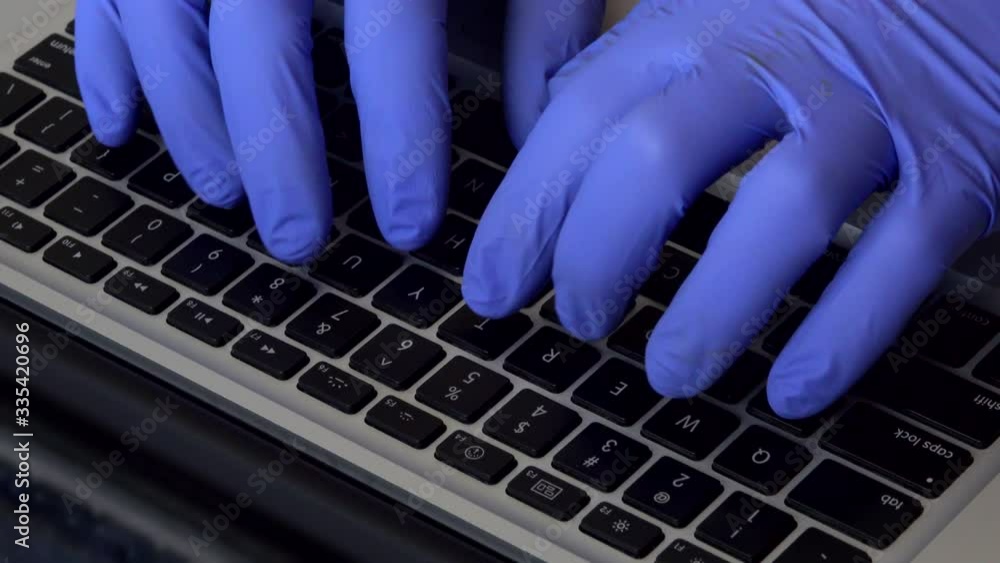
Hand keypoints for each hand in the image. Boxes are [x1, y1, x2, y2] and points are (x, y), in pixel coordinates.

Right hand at [75, 0, 605, 261]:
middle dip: (276, 148)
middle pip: (257, 29)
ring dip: (186, 113)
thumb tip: (533, 122)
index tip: (407, 224)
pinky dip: (105, 60)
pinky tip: (122, 126)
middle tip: (298, 236)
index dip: (399, 136)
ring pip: (160, 11)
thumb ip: (538, 17)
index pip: (388, 28)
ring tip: (221, 192)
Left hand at [463, 0, 998, 417]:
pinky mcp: (962, 165)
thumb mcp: (722, 0)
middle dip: (596, 259)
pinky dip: (839, 337)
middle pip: (655, 162)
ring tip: (670, 372)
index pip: (583, 115)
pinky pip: (897, 260)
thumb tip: (543, 126)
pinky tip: (792, 388)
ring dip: (708, 314)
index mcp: (704, 18)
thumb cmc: (833, 1)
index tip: (492, 284)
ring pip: (773, 217)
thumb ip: (637, 57)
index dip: (526, 211)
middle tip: (578, 321)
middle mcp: (779, 56)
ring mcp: (871, 112)